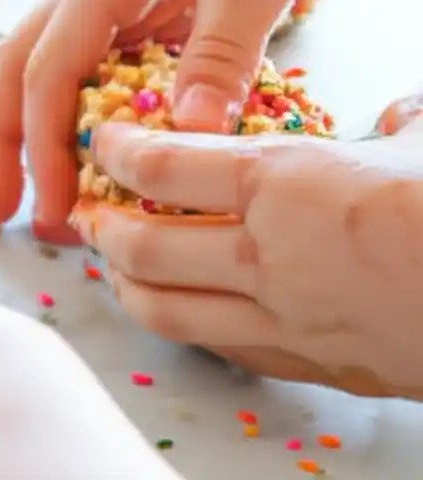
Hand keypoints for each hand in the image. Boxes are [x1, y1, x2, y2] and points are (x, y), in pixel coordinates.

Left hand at [73, 106, 422, 399]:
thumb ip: (399, 127)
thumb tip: (398, 116)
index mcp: (287, 186)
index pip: (164, 167)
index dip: (119, 153)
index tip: (104, 143)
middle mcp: (267, 256)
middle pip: (142, 248)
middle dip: (102, 230)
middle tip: (89, 213)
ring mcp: (283, 319)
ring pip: (164, 310)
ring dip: (126, 285)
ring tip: (116, 264)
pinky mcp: (310, 363)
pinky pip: (223, 347)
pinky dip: (188, 324)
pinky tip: (187, 308)